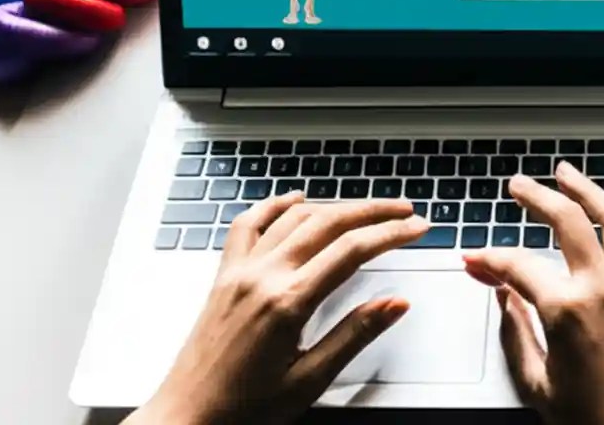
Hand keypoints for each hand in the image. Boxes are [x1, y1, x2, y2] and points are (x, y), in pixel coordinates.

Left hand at [126, 193, 428, 424]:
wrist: (186, 420)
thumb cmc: (243, 410)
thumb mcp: (310, 380)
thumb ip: (355, 335)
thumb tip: (395, 304)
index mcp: (287, 303)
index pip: (352, 250)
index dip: (391, 233)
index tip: (417, 228)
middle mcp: (262, 278)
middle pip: (327, 223)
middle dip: (372, 211)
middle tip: (403, 210)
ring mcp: (239, 272)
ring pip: (293, 218)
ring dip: (334, 206)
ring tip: (364, 208)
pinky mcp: (223, 277)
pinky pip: (248, 225)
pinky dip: (275, 206)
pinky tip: (295, 200)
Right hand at [463, 164, 603, 424]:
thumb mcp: (536, 383)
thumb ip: (514, 333)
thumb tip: (502, 299)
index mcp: (565, 310)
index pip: (516, 266)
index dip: (489, 259)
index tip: (477, 259)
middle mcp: (603, 289)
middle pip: (566, 221)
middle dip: (536, 196)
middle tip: (519, 186)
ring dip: (592, 190)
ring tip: (572, 175)